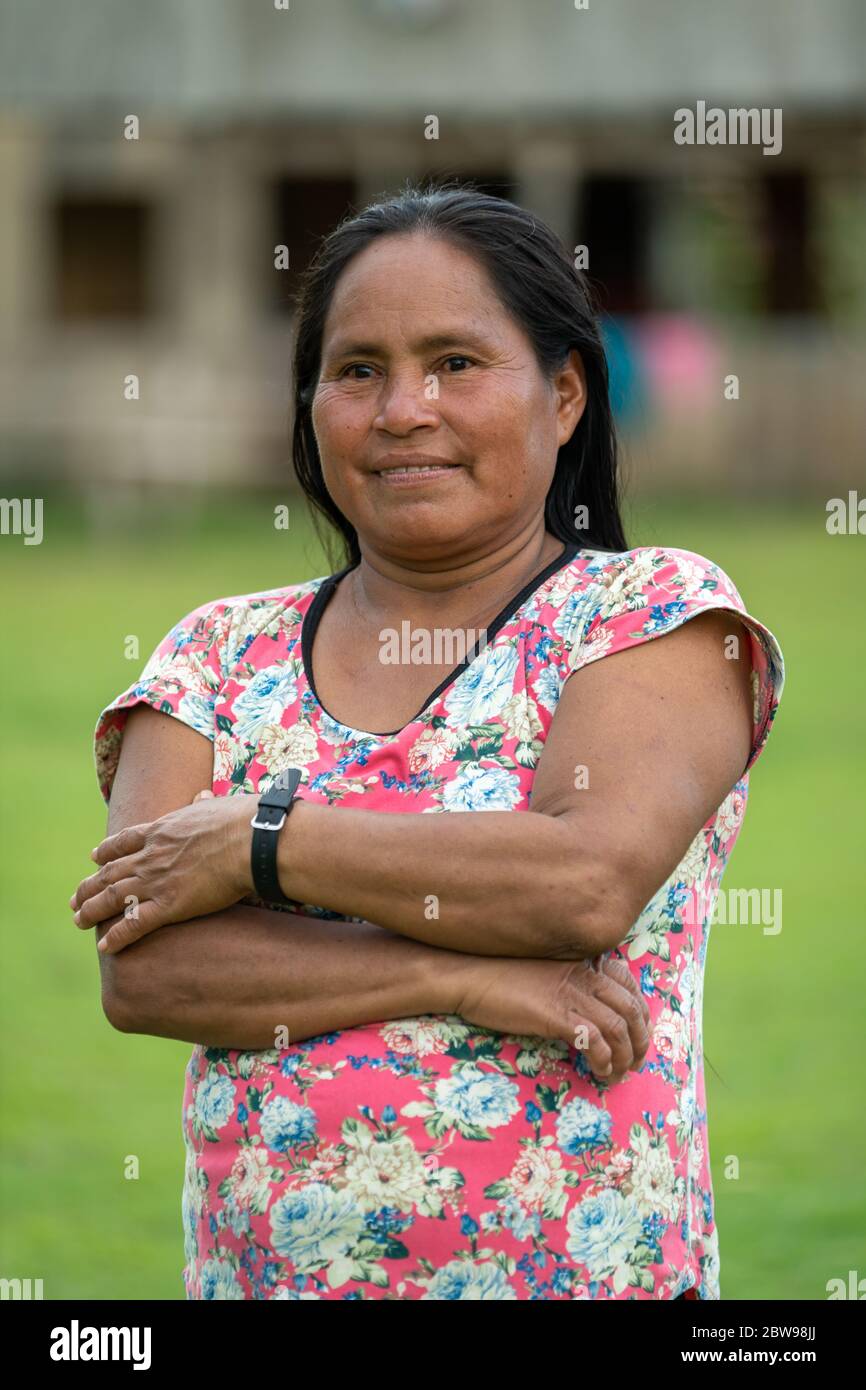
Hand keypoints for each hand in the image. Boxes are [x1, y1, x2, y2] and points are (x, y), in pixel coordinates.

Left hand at [69, 790, 255, 954]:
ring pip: (112, 897)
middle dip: (89, 887)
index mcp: (161, 831)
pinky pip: (134, 923)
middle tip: (75, 898)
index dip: (105, 852)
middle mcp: (150, 856)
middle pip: (109, 872)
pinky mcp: (169, 905)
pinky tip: (105, 947)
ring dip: (91, 911)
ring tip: (79, 921)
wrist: (250, 840)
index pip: (123, 842)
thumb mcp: (214, 806)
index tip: (94, 858)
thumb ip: (203, 805)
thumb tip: (202, 796)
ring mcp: (156, 880)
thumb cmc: (240, 821)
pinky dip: (117, 936)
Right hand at [455, 953, 650, 1083]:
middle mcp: (583, 976)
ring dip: (625, 1057)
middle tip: (635, 1065)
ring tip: (617, 1076)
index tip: (638, 1036)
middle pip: (631, 1009)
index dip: (641, 1015)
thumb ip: (570, 985)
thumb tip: (586, 1013)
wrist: (470, 976)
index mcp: (583, 964)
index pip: (630, 985)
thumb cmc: (501, 977)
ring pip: (618, 1028)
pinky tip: (598, 1072)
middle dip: (640, 1041)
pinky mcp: (556, 1015)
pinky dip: (604, 1060)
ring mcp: (571, 994)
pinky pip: (594, 1040)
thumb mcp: (545, 975)